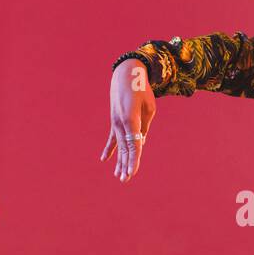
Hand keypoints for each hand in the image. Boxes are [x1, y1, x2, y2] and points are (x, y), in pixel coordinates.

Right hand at [101, 59, 155, 181]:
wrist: (126, 74)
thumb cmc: (141, 90)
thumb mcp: (149, 107)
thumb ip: (145, 126)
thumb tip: (141, 142)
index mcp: (131, 119)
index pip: (134, 144)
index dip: (134, 159)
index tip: (133, 172)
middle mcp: (121, 123)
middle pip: (124, 148)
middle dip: (126, 165)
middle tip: (125, 180)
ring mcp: (115, 122)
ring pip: (118, 146)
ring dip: (119, 161)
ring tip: (119, 176)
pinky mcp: (114, 121)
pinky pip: (111, 138)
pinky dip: (109, 149)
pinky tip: (103, 160)